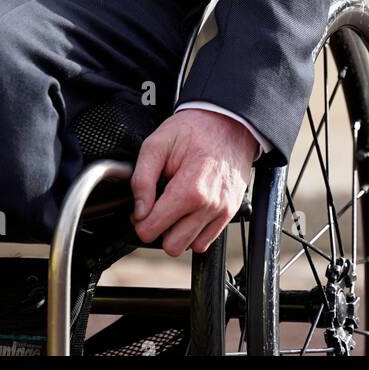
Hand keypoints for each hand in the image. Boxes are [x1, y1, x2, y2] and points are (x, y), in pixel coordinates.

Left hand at [128, 109, 255, 256]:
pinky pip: (206, 242)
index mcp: (189, 189)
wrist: (228, 123)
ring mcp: (222, 212)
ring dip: (177, 231)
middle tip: (155, 208)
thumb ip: (142, 179)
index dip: (140, 221)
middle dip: (158, 229)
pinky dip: (193, 232)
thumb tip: (138, 211)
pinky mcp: (230, 213)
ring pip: (189, 246)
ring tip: (174, 205)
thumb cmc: (193, 130)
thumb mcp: (157, 143)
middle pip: (171, 246)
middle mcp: (208, 206)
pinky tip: (187, 210)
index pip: (152, 229)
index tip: (140, 209)